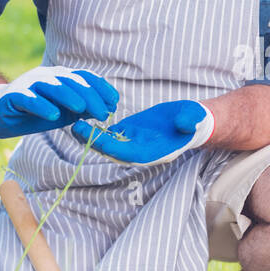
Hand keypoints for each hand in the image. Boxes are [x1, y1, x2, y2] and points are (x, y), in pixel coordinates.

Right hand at [0, 66, 118, 138]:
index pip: (84, 77)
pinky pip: (29, 99)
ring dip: (68, 96)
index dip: (100, 87)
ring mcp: (29, 84)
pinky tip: (52, 115)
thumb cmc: (35, 112)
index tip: (114, 102)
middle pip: (71, 82)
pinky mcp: (14, 96)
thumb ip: (82, 108)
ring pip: (52, 87)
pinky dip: (41, 106)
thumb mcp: (63, 112)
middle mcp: (46, 76)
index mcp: (60, 77)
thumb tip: (106, 109)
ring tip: (81, 108)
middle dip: (90, 96)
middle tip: (103, 112)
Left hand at [70, 98, 214, 165]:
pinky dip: (96, 129)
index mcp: (154, 152)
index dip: (112, 146)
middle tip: (77, 129)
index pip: (128, 153)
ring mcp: (133, 143)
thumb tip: (184, 123)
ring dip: (91, 137)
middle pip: (113, 151)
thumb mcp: (194, 117)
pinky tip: (84, 118)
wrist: (191, 119)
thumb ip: (189, 120)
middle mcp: (140, 151)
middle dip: (94, 142)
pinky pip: (109, 134)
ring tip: (75, 124)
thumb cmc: (194, 120)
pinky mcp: (128, 133)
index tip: (96, 136)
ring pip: (107, 144)